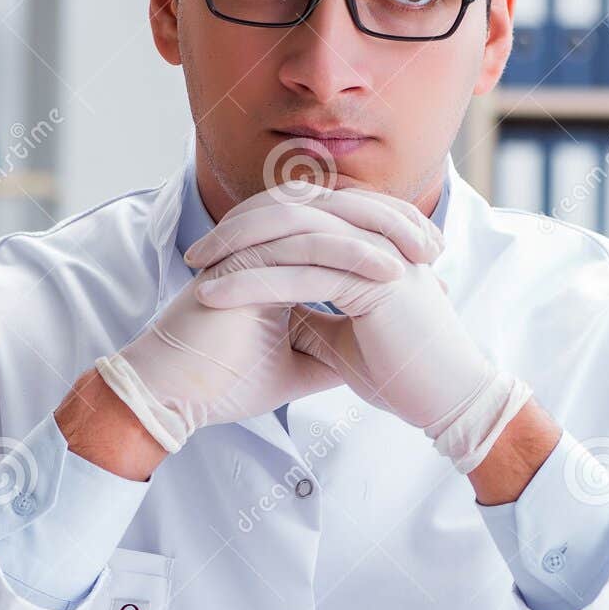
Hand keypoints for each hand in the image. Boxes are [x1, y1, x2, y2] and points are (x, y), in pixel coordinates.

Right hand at [95, 190, 409, 452]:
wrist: (171, 399)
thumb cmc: (222, 385)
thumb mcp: (298, 368)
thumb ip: (333, 351)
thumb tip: (374, 356)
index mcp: (276, 257)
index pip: (340, 229)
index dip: (388, 238)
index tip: (432, 266)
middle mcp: (264, 243)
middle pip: (338, 210)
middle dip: (394, 223)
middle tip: (437, 247)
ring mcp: (250, 246)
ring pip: (326, 218)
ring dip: (380, 233)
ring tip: (422, 256)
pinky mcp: (241, 261)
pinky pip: (305, 246)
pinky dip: (349, 254)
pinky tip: (387, 271)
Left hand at [186, 184, 531, 473]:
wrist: (448, 403)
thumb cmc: (403, 373)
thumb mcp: (341, 338)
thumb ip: (312, 314)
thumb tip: (274, 310)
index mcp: (371, 242)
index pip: (302, 219)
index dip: (255, 231)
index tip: (213, 255)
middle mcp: (375, 237)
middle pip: (292, 214)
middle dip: (237, 230)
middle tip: (194, 253)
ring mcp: (377, 252)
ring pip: (290, 237)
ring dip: (236, 251)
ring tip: (194, 270)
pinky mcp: (374, 280)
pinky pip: (298, 274)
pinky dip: (250, 283)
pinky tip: (213, 295)